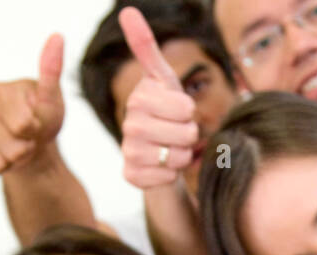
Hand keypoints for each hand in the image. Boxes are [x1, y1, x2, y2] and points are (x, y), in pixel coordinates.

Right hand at [0, 33, 65, 177]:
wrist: (28, 144)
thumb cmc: (42, 119)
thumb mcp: (52, 100)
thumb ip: (51, 73)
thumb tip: (57, 37)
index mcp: (1, 90)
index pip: (23, 126)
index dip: (34, 131)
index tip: (34, 123)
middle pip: (11, 148)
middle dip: (25, 150)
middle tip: (25, 139)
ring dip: (11, 162)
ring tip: (13, 147)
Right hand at [118, 7, 198, 189]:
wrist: (155, 152)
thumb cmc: (164, 112)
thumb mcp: (163, 79)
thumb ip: (147, 47)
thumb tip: (127, 11)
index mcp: (138, 98)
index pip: (186, 107)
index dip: (189, 111)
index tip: (176, 110)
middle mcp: (129, 124)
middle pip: (186, 133)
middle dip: (188, 135)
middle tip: (175, 132)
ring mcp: (128, 151)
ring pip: (179, 156)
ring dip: (182, 155)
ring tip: (169, 149)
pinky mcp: (131, 176)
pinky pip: (168, 176)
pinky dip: (171, 174)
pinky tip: (161, 166)